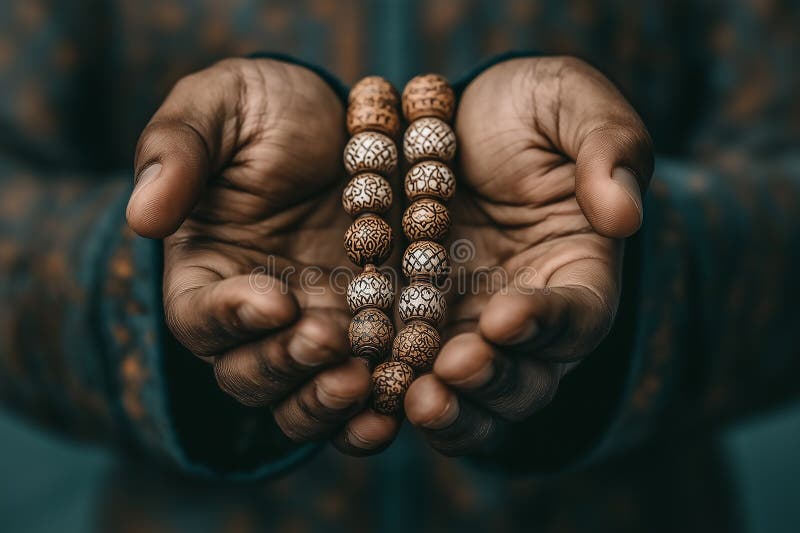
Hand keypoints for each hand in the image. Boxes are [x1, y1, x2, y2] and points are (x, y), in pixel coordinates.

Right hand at [126, 58, 397, 451]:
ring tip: (362, 379)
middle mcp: (256, 315)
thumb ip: (177, 149)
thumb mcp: (221, 105)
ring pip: (302, 396)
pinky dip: (379, 400)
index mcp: (206, 272)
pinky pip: (367, 386)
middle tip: (327, 342)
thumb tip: (143, 217)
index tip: (274, 300)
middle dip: (284, 366)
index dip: (229, 318)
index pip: (198, 318)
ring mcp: (313, 330)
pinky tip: (404, 395)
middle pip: (249, 374)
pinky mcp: (368, 335)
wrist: (347, 120)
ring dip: (326, 399)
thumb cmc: (270, 108)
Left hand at [402, 57, 653, 454]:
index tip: (506, 317)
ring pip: (475, 398)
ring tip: (416, 401)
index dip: (548, 323)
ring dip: (451, 410)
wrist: (452, 125)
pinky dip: (398, 397)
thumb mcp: (568, 101)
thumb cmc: (521, 108)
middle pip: (528, 378)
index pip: (579, 315)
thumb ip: (607, 146)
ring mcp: (472, 332)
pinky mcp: (419, 333)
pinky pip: (415, 381)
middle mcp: (528, 317)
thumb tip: (624, 216)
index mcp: (578, 271)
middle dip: (494, 381)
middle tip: (453, 371)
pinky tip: (369, 396)